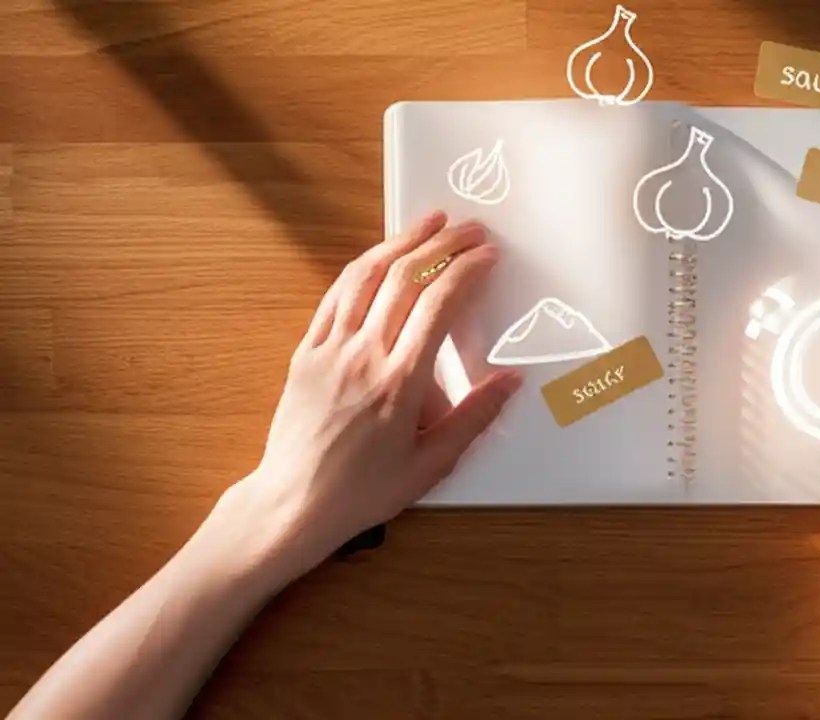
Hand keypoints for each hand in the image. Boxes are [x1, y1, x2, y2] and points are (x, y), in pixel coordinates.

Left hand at [216, 211, 520, 581]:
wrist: (294, 503)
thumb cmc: (365, 490)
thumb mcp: (432, 464)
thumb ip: (474, 417)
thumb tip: (512, 380)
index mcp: (400, 382)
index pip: (439, 305)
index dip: (467, 271)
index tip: (488, 255)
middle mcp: (363, 355)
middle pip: (406, 278)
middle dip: (443, 244)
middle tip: (470, 229)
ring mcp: (330, 349)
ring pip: (366, 276)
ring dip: (401, 241)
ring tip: (429, 222)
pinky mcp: (306, 352)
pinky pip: (335, 296)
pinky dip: (362, 267)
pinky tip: (382, 255)